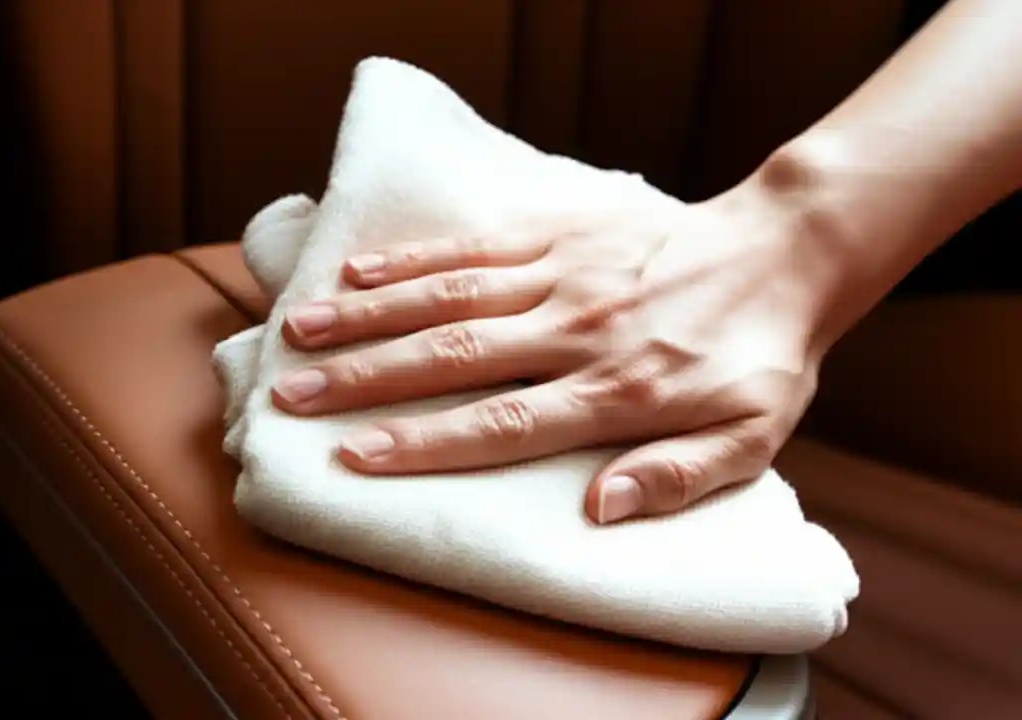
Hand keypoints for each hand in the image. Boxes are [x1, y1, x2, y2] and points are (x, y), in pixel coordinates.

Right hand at [272, 176, 837, 523]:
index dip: (425, 443)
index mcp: (618, 392)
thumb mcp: (750, 437)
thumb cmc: (760, 356)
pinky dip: (413, 258)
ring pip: (451, 297)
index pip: (502, 424)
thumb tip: (599, 510)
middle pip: (454, 358)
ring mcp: (564, 275)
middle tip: (292, 396)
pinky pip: (476, 245)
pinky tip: (356, 270)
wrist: (784, 251)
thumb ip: (678, 477)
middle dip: (366, 379)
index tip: (354, 457)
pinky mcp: (559, 232)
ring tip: (299, 333)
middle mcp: (578, 332)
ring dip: (370, 316)